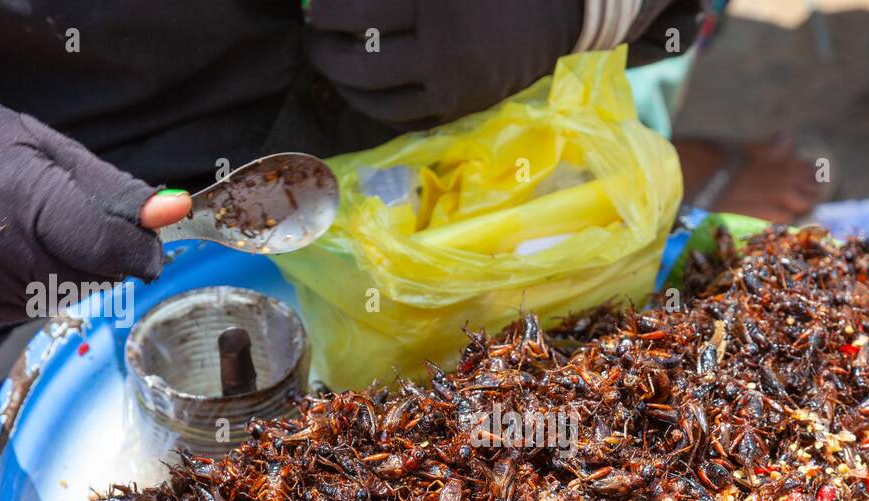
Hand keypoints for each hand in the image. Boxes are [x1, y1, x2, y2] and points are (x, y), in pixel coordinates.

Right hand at [0, 102, 190, 326]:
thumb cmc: (2, 156)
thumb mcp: (61, 155)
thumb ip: (119, 192)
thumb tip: (176, 210)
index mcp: (21, 194)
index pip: (106, 244)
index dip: (140, 250)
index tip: (151, 248)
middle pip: (94, 277)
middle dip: (107, 259)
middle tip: (85, 229)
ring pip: (70, 296)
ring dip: (77, 274)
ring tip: (46, 236)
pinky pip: (39, 308)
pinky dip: (45, 287)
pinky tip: (21, 256)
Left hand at [307, 0, 583, 128]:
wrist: (556, 16)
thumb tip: (330, 1)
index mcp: (439, 4)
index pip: (361, 13)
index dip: (328, 12)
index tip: (312, 9)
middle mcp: (444, 52)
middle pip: (364, 64)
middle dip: (326, 54)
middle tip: (313, 40)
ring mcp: (453, 88)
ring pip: (381, 101)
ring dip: (346, 87)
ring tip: (332, 68)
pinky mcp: (462, 110)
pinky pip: (407, 120)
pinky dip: (378, 110)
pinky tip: (364, 92)